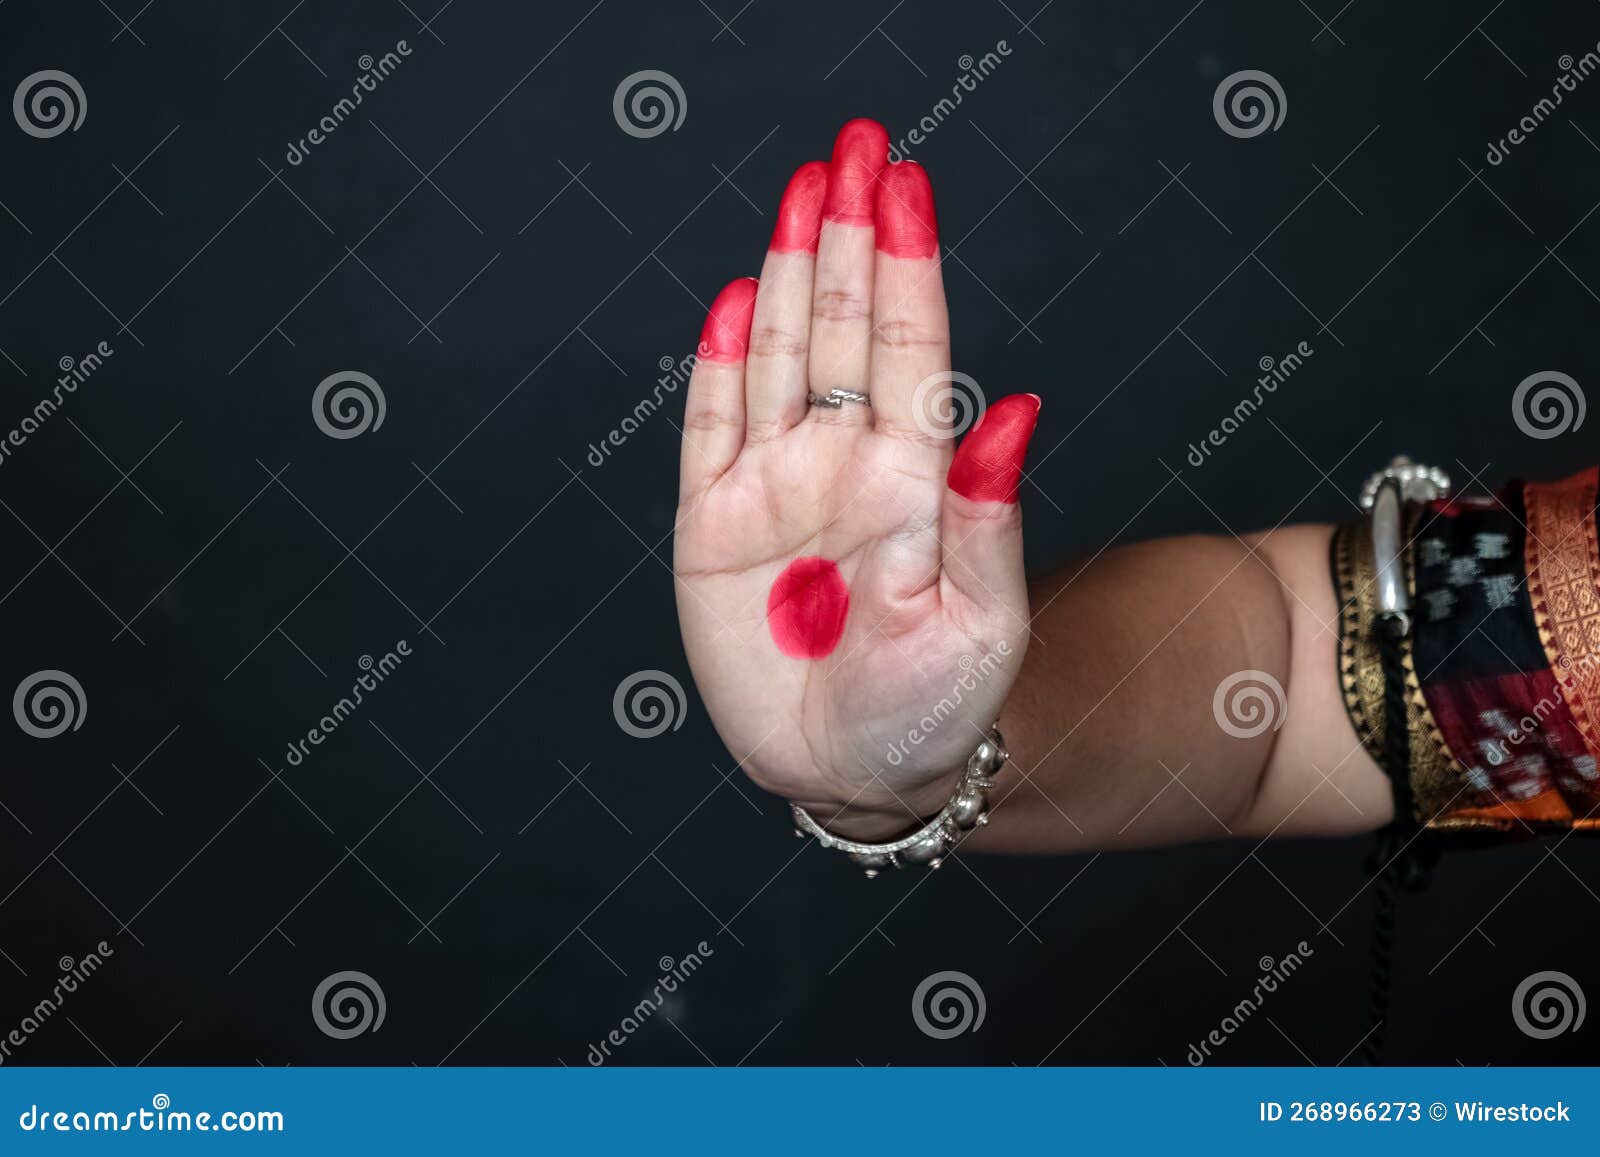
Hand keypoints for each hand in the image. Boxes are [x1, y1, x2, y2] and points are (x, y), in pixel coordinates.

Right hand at [673, 119, 1041, 837]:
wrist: (858, 774)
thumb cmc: (936, 707)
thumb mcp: (977, 626)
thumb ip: (986, 519)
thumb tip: (1011, 406)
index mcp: (914, 479)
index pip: (909, 348)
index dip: (906, 263)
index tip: (905, 181)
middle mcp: (845, 463)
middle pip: (842, 327)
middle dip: (850, 234)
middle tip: (855, 146)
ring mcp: (776, 487)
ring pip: (779, 354)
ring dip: (787, 271)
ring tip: (803, 189)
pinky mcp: (712, 524)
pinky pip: (710, 426)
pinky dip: (716, 363)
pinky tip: (732, 296)